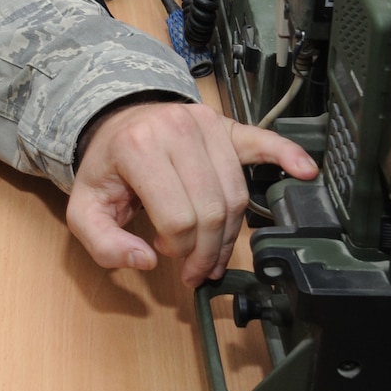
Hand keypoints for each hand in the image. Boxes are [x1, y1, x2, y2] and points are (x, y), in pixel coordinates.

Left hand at [66, 100, 316, 286]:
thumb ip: (102, 244)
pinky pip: (263, 141)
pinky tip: (306, 171)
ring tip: (213, 250)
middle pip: (211, 210)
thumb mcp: (84, 208)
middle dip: (206, 250)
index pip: (177, 218)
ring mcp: (204, 124)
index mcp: (138, 148)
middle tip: (195, 267)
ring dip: (231, 233)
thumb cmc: (107, 167)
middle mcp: (175, 130)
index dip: (178, 249)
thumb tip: (144, 260)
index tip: (168, 256)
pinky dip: (286, 156)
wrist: (116, 122)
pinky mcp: (226, 124)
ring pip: (235, 195)